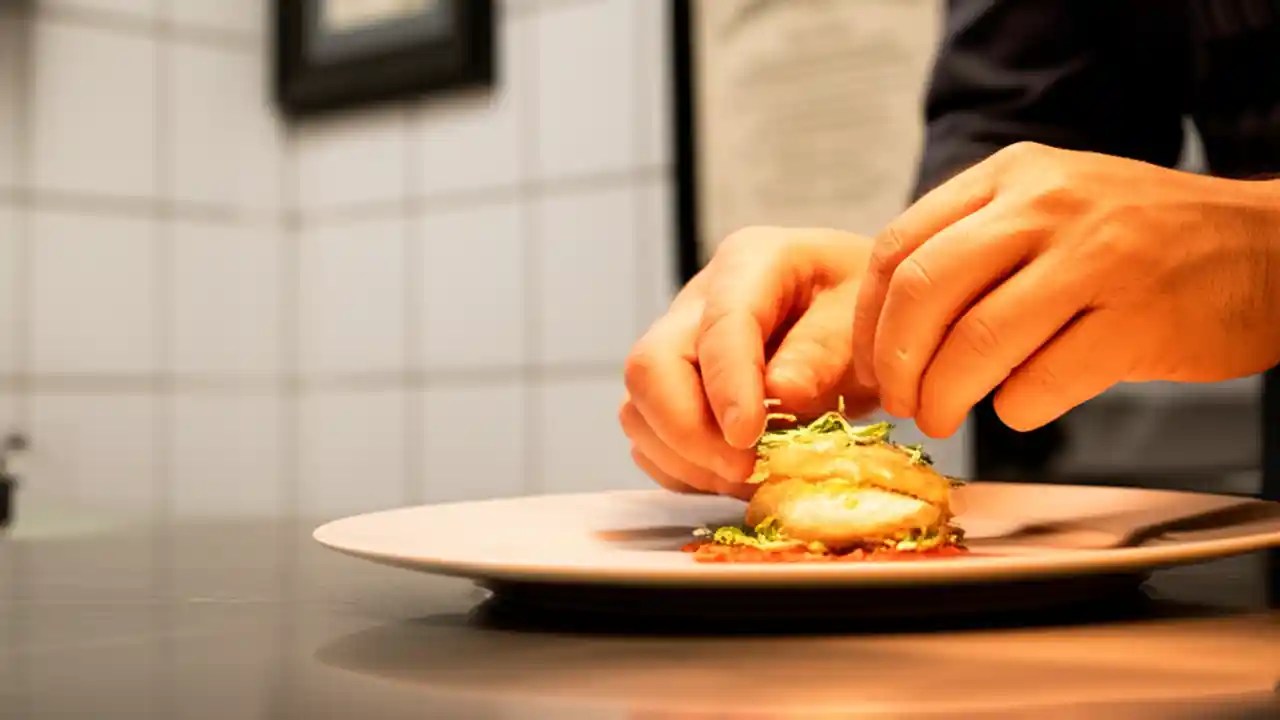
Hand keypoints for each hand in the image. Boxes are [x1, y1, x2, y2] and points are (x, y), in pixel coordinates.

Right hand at [621, 227, 878, 496]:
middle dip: (687, 430)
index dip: (726, 387)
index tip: (747, 439)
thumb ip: (823, 352)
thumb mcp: (862, 321)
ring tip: (749, 476)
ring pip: (638, 409)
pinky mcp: (671, 390)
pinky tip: (732, 475)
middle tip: (745, 468)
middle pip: (650, 367)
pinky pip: (649, 438)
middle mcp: (696, 303)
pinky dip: (684, 469)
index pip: (717, 328)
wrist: (855, 321)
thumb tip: (781, 393)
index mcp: (749, 264)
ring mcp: (676, 348)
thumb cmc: (863, 313)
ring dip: (686, 458)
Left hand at [851, 141, 1279, 437]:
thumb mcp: (1050, 205)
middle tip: (903, 404)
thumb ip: (973, 244)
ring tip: (943, 418)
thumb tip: (887, 326)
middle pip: (924, 292)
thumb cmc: (1141, 241)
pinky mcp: (1136, 321)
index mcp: (1011, 175)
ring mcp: (1095, 258)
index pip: (900, 246)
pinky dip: (1015, 411)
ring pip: (974, 343)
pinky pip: (1038, 385)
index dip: (868, 320)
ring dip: (942, 398)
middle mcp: (1047, 204)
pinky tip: (1023, 405)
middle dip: (896, 365)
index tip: (869, 365)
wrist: (1268, 248)